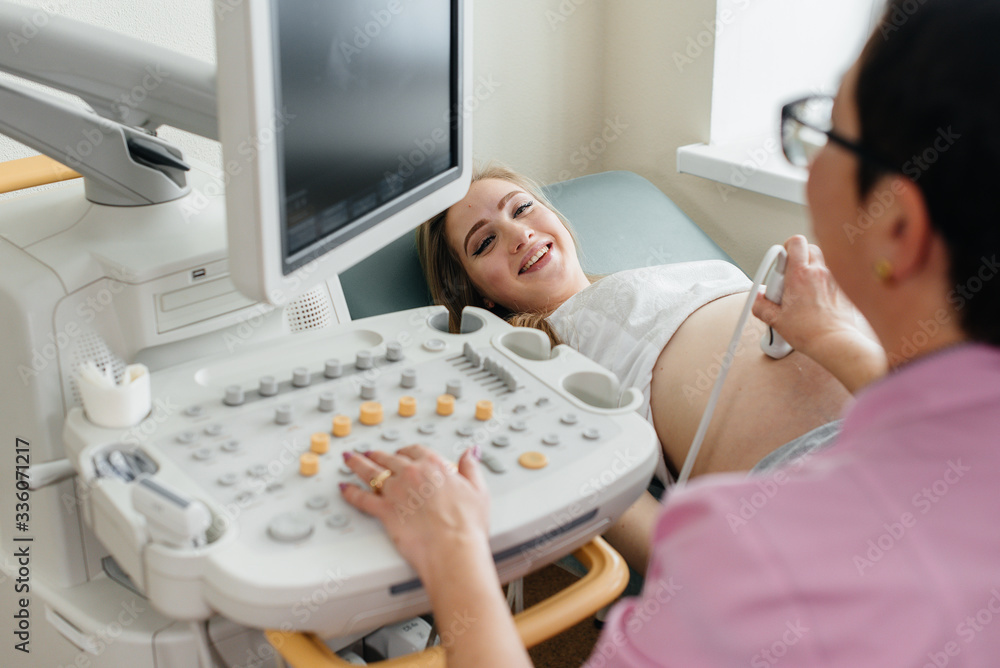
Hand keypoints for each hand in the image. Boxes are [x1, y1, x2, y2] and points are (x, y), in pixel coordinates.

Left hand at [339, 445, 489, 579]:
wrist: (453, 548)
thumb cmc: (467, 524)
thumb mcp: (477, 489)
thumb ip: (470, 468)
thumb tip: (470, 453)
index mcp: (434, 466)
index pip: (415, 450)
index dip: (406, 450)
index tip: (402, 452)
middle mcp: (411, 474)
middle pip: (389, 458)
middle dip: (377, 455)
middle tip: (370, 453)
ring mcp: (395, 492)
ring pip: (371, 473)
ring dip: (358, 465)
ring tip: (349, 460)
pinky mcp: (384, 512)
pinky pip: (362, 499)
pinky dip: (351, 493)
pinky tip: (344, 489)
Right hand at [752, 236, 862, 356]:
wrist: (835, 342)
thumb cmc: (809, 332)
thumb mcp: (776, 320)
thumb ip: (761, 305)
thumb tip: (758, 299)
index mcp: (800, 275)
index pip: (795, 242)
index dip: (786, 247)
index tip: (780, 264)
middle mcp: (818, 272)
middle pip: (809, 247)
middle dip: (798, 256)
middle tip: (789, 275)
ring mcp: (833, 279)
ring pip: (821, 262)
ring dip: (810, 269)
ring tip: (802, 289)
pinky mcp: (842, 289)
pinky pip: (831, 277)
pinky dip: (822, 283)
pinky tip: (815, 300)